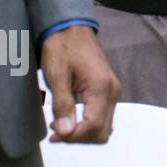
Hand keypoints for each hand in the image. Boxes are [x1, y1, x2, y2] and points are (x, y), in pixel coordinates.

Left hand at [40, 25, 119, 142]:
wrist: (71, 28)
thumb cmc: (62, 47)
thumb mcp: (56, 76)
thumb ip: (62, 105)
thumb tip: (65, 132)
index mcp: (101, 87)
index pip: (94, 126)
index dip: (74, 136)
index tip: (54, 135)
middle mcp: (112, 91)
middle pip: (103, 131)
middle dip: (79, 137)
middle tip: (55, 132)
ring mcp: (112, 91)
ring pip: (104, 126)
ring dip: (83, 132)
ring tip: (60, 126)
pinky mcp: (108, 90)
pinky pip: (102, 116)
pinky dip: (88, 124)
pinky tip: (69, 118)